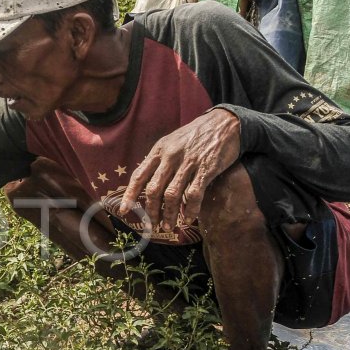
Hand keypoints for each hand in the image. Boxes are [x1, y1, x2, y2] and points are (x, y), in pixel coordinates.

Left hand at [121, 108, 240, 232]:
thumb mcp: (172, 141)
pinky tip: (188, 219)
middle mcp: (170, 157)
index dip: (130, 195)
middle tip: (152, 225)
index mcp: (159, 150)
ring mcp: (188, 163)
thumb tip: (147, 183)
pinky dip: (190, 210)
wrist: (225, 123)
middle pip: (153, 189)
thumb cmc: (196, 135)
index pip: (139, 175)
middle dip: (151, 210)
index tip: (124, 210)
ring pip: (172, 195)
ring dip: (168, 214)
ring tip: (168, 226)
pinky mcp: (206, 169)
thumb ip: (159, 160)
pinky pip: (194, 195)